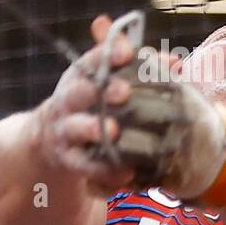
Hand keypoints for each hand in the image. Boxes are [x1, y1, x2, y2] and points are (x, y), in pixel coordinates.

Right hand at [32, 14, 138, 195]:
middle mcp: (67, 101)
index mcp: (79, 76)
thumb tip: (175, 61)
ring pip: (76, 128)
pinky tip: (126, 173)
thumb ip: (138, 69)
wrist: (51, 139)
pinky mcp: (68, 159)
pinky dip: (105, 170)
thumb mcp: (104, 81)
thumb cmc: (90, 103)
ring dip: (93, 129)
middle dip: (101, 91)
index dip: (108, 54)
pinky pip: (85, 166)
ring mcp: (65, 130)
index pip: (92, 60)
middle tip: (124, 91)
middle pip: (79, 92)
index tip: (127, 52)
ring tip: (113, 130)